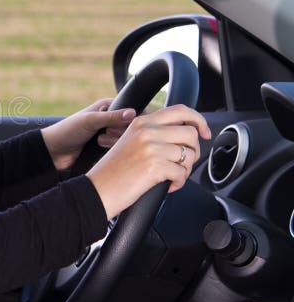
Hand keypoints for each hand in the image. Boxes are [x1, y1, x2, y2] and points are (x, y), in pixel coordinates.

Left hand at [40, 98, 135, 170]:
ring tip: (99, 141)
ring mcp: (109, 134)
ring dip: (115, 142)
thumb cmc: (67, 130)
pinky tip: (100, 148)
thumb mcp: (90, 121)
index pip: (132, 109)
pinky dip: (113, 150)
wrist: (53, 151)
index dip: (134, 118)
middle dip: (121, 132)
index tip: (127, 125)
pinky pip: (119, 150)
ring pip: (127, 140)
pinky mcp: (107, 148)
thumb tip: (132, 113)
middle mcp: (111, 119)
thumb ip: (111, 117)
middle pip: (132, 127)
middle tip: (105, 133)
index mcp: (108, 106)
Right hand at [86, 104, 210, 218]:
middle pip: (191, 133)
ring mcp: (151, 148)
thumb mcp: (130, 142)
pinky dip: (178, 183)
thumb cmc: (113, 172)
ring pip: (189, 154)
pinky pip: (182, 173)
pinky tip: (166, 186)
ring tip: (171, 177)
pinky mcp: (154, 166)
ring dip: (185, 170)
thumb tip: (184, 136)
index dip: (198, 120)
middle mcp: (146, 131)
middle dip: (194, 151)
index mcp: (141, 123)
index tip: (204, 132)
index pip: (180, 110)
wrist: (97, 190)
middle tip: (184, 163)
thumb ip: (153, 134)